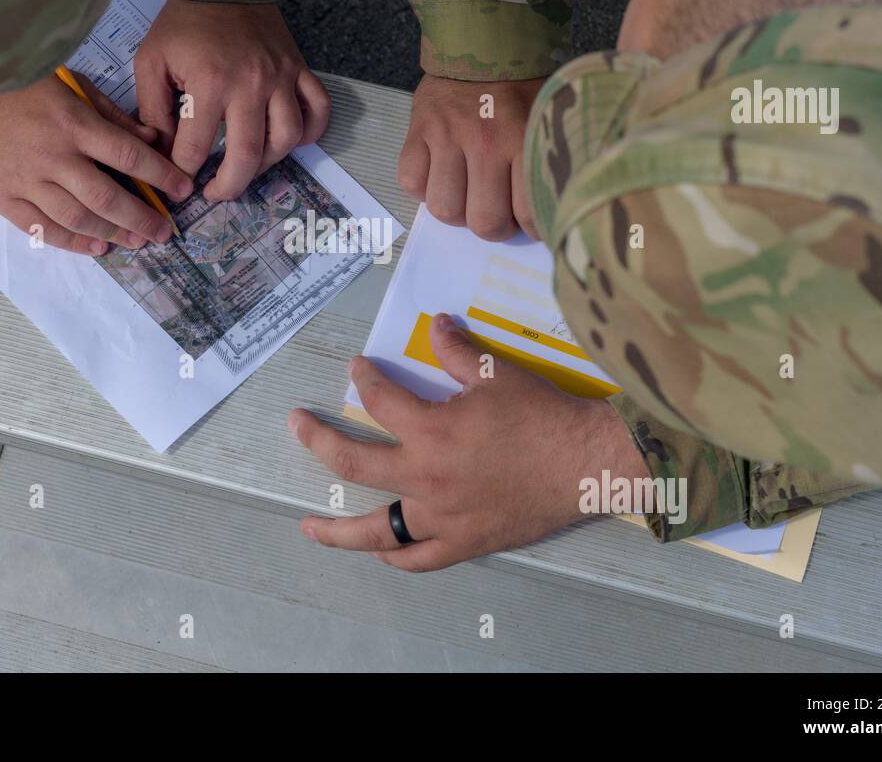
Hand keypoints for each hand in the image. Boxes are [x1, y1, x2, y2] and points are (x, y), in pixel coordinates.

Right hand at [0, 75, 192, 254]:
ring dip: (113, 234)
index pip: (128, 157)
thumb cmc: (17, 84)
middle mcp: (53, 157)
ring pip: (78, 218)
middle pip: (107, 197)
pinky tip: (97, 247)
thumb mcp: (69, 84)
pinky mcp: (3, 198)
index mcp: (73, 124)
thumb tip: (151, 140)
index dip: (161, 177)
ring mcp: (26, 181)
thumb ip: (110, 114)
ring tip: (137, 241)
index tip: (183, 190)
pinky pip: (41, 228)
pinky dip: (72, 242)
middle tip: (165, 232)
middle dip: (142, 218)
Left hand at [134, 0, 329, 200]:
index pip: (196, 148)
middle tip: (214, 194)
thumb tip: (160, 151)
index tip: (177, 181)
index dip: (182, 173)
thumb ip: (152, 109)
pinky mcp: (300, 70)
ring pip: (287, 140)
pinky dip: (311, 132)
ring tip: (247, 167)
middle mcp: (251, 85)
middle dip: (229, 186)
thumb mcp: (151, 60)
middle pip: (248, 156)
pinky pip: (319, 110)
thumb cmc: (184, 22)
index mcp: (209, 83)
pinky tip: (289, 141)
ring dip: (267, 163)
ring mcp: (282, 78)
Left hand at [288, 314, 644, 571]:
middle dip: (317, 440)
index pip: (380, 400)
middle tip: (296, 425)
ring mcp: (441, 517)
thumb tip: (436, 323)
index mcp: (431, 431)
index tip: (357, 368)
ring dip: (336, 529)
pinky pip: (417, 558)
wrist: (585, 463)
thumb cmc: (542, 415)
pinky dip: (393, 556)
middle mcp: (425, 477)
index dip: (364, 378)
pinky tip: (376, 552)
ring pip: (376, 530)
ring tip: (308, 526)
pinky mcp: (463, 542)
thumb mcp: (497, 373)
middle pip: (353, 462)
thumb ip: (457, 351)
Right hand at [399, 75, 543, 240]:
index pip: (529, 214)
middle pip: (484, 221)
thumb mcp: (546, 118)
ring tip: (466, 193)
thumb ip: (545, 161)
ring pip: (444, 209)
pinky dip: (422, 187)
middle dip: (493, 225)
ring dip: (456, 209)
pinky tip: (438, 173)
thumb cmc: (524, 86)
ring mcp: (446, 136)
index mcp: (524, 140)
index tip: (530, 221)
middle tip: (497, 209)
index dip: (530, 228)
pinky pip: (410, 183)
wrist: (484, 40)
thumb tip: (549, 210)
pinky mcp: (416, 131)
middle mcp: (485, 141)